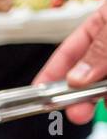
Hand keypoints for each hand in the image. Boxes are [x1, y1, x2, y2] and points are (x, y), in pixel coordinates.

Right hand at [36, 1, 106, 123]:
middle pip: (85, 76)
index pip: (67, 55)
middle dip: (78, 96)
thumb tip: (75, 78)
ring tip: (103, 103)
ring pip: (103, 87)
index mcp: (100, 26)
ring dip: (100, 98)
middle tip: (78, 113)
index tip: (37, 97)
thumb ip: (99, 49)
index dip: (50, 77)